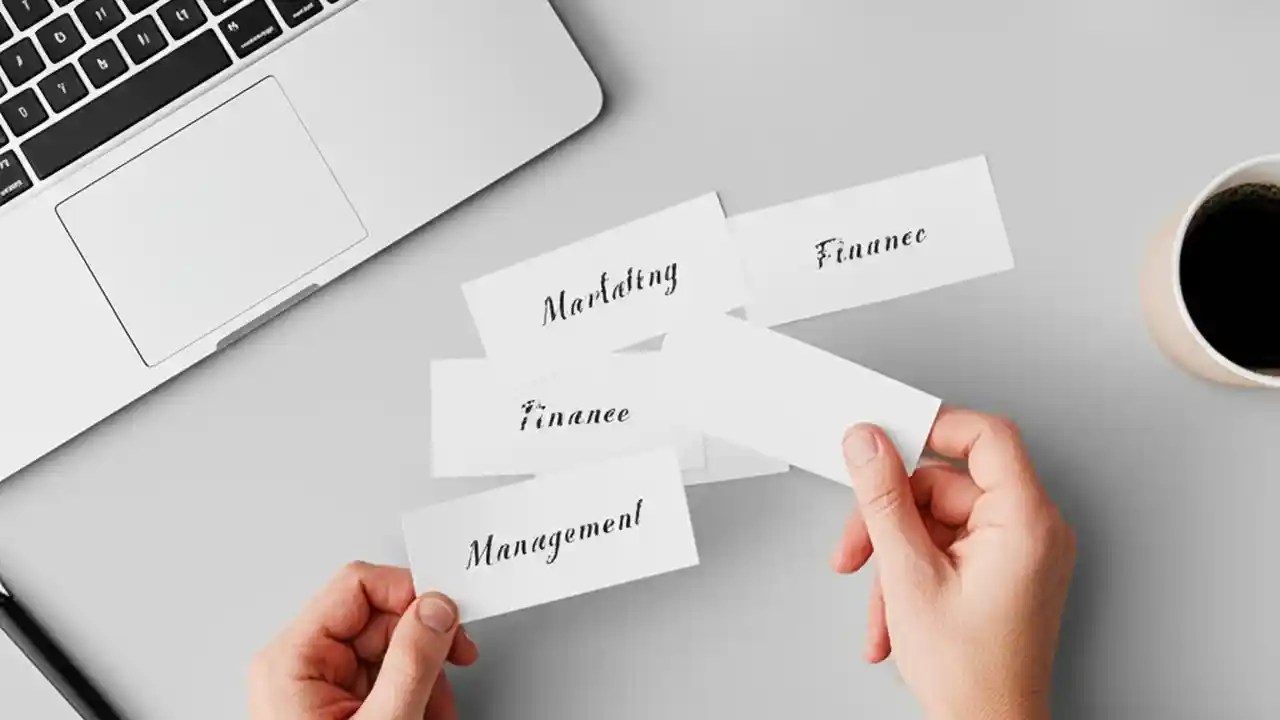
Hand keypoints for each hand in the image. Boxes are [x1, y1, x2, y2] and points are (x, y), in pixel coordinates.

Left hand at [249, 562, 478, 719]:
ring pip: (391, 649)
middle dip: (425, 648)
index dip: (408, 592)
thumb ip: (413, 662)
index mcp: (293, 660)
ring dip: (427, 678)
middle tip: (453, 670)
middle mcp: (300, 665)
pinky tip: (425, 719)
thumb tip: (436, 609)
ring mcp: (319, 686)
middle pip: (380, 618)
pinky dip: (417, 696)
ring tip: (434, 715)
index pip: (356, 586)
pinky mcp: (338, 706)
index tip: (447, 616)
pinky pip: (388, 678)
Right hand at [832, 407, 1075, 719]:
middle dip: (890, 519)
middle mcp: (1031, 531)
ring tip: (878, 598)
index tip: (888, 438)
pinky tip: (893, 613)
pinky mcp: (1002, 572)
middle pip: (946, 486)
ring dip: (894, 557)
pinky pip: (947, 548)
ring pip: (936, 522)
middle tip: (857, 546)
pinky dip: (912, 573)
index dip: (933, 429)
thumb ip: (883, 499)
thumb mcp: (909, 575)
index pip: (987, 438)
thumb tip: (868, 445)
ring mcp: (1018, 553)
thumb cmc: (973, 675)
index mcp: (1025, 522)